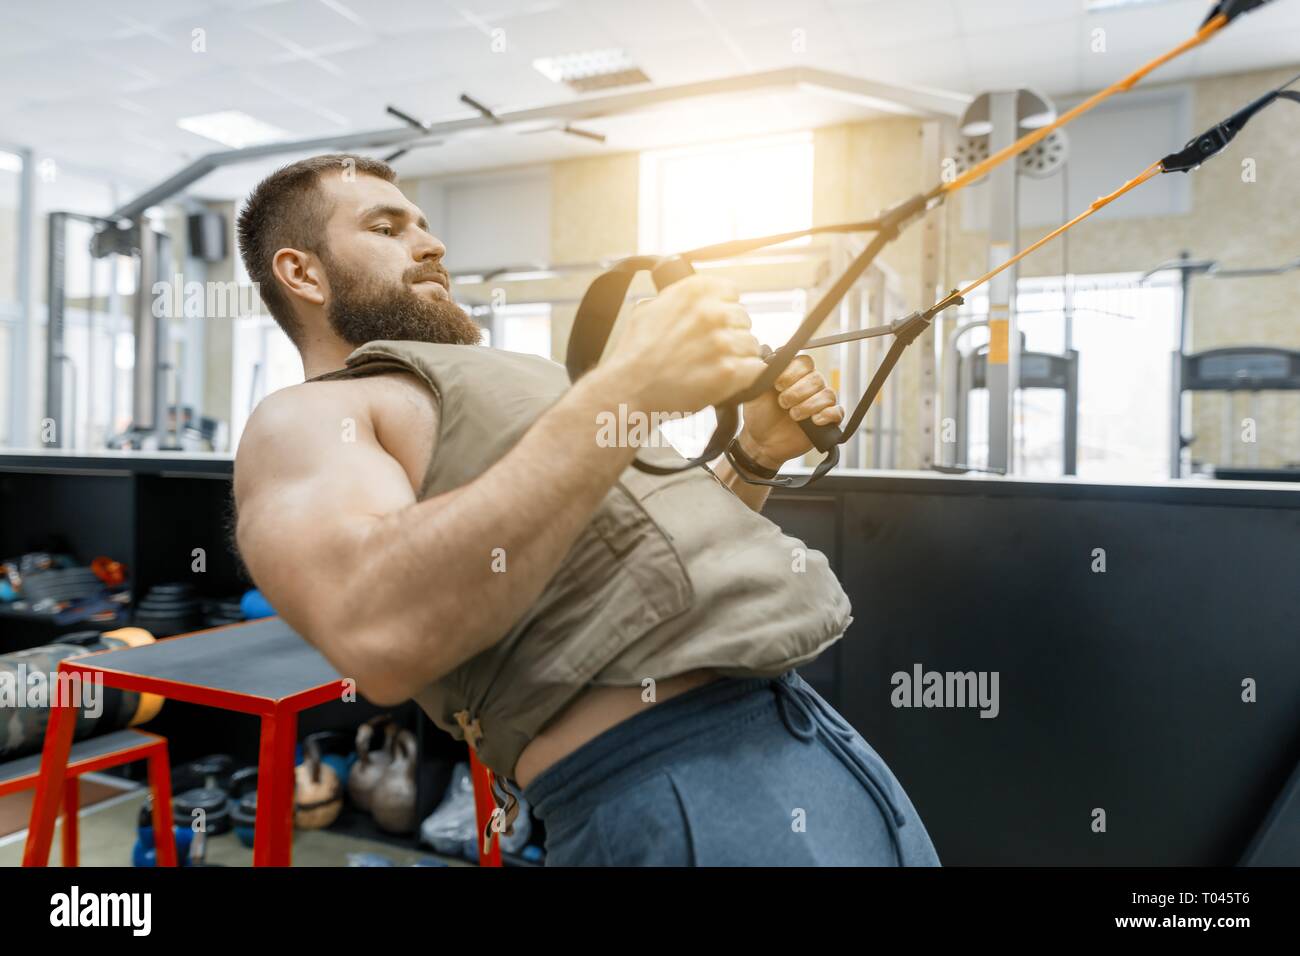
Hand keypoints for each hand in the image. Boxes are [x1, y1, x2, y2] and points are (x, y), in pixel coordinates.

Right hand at [602, 275, 766, 414]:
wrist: (628, 389)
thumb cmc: (634, 354)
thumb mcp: (648, 308)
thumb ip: (676, 298)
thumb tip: (691, 300)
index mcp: (695, 291)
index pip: (731, 292)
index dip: (724, 309)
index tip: (715, 323)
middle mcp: (713, 312)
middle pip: (743, 319)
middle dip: (731, 334)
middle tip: (710, 351)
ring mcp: (723, 342)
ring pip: (751, 345)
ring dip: (739, 357)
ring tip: (715, 368)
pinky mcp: (731, 371)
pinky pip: (756, 369)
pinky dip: (746, 377)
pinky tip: (727, 380)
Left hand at [738, 355, 843, 468]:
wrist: (761, 440)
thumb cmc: (760, 414)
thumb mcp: (757, 390)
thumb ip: (764, 373)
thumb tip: (768, 358)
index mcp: (795, 375)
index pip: (805, 362)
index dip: (793, 372)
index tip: (778, 385)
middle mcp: (810, 386)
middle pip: (817, 378)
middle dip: (797, 392)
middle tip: (782, 403)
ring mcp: (820, 403)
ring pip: (828, 394)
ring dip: (808, 405)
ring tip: (793, 415)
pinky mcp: (827, 421)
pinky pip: (837, 412)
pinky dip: (827, 415)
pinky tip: (813, 420)